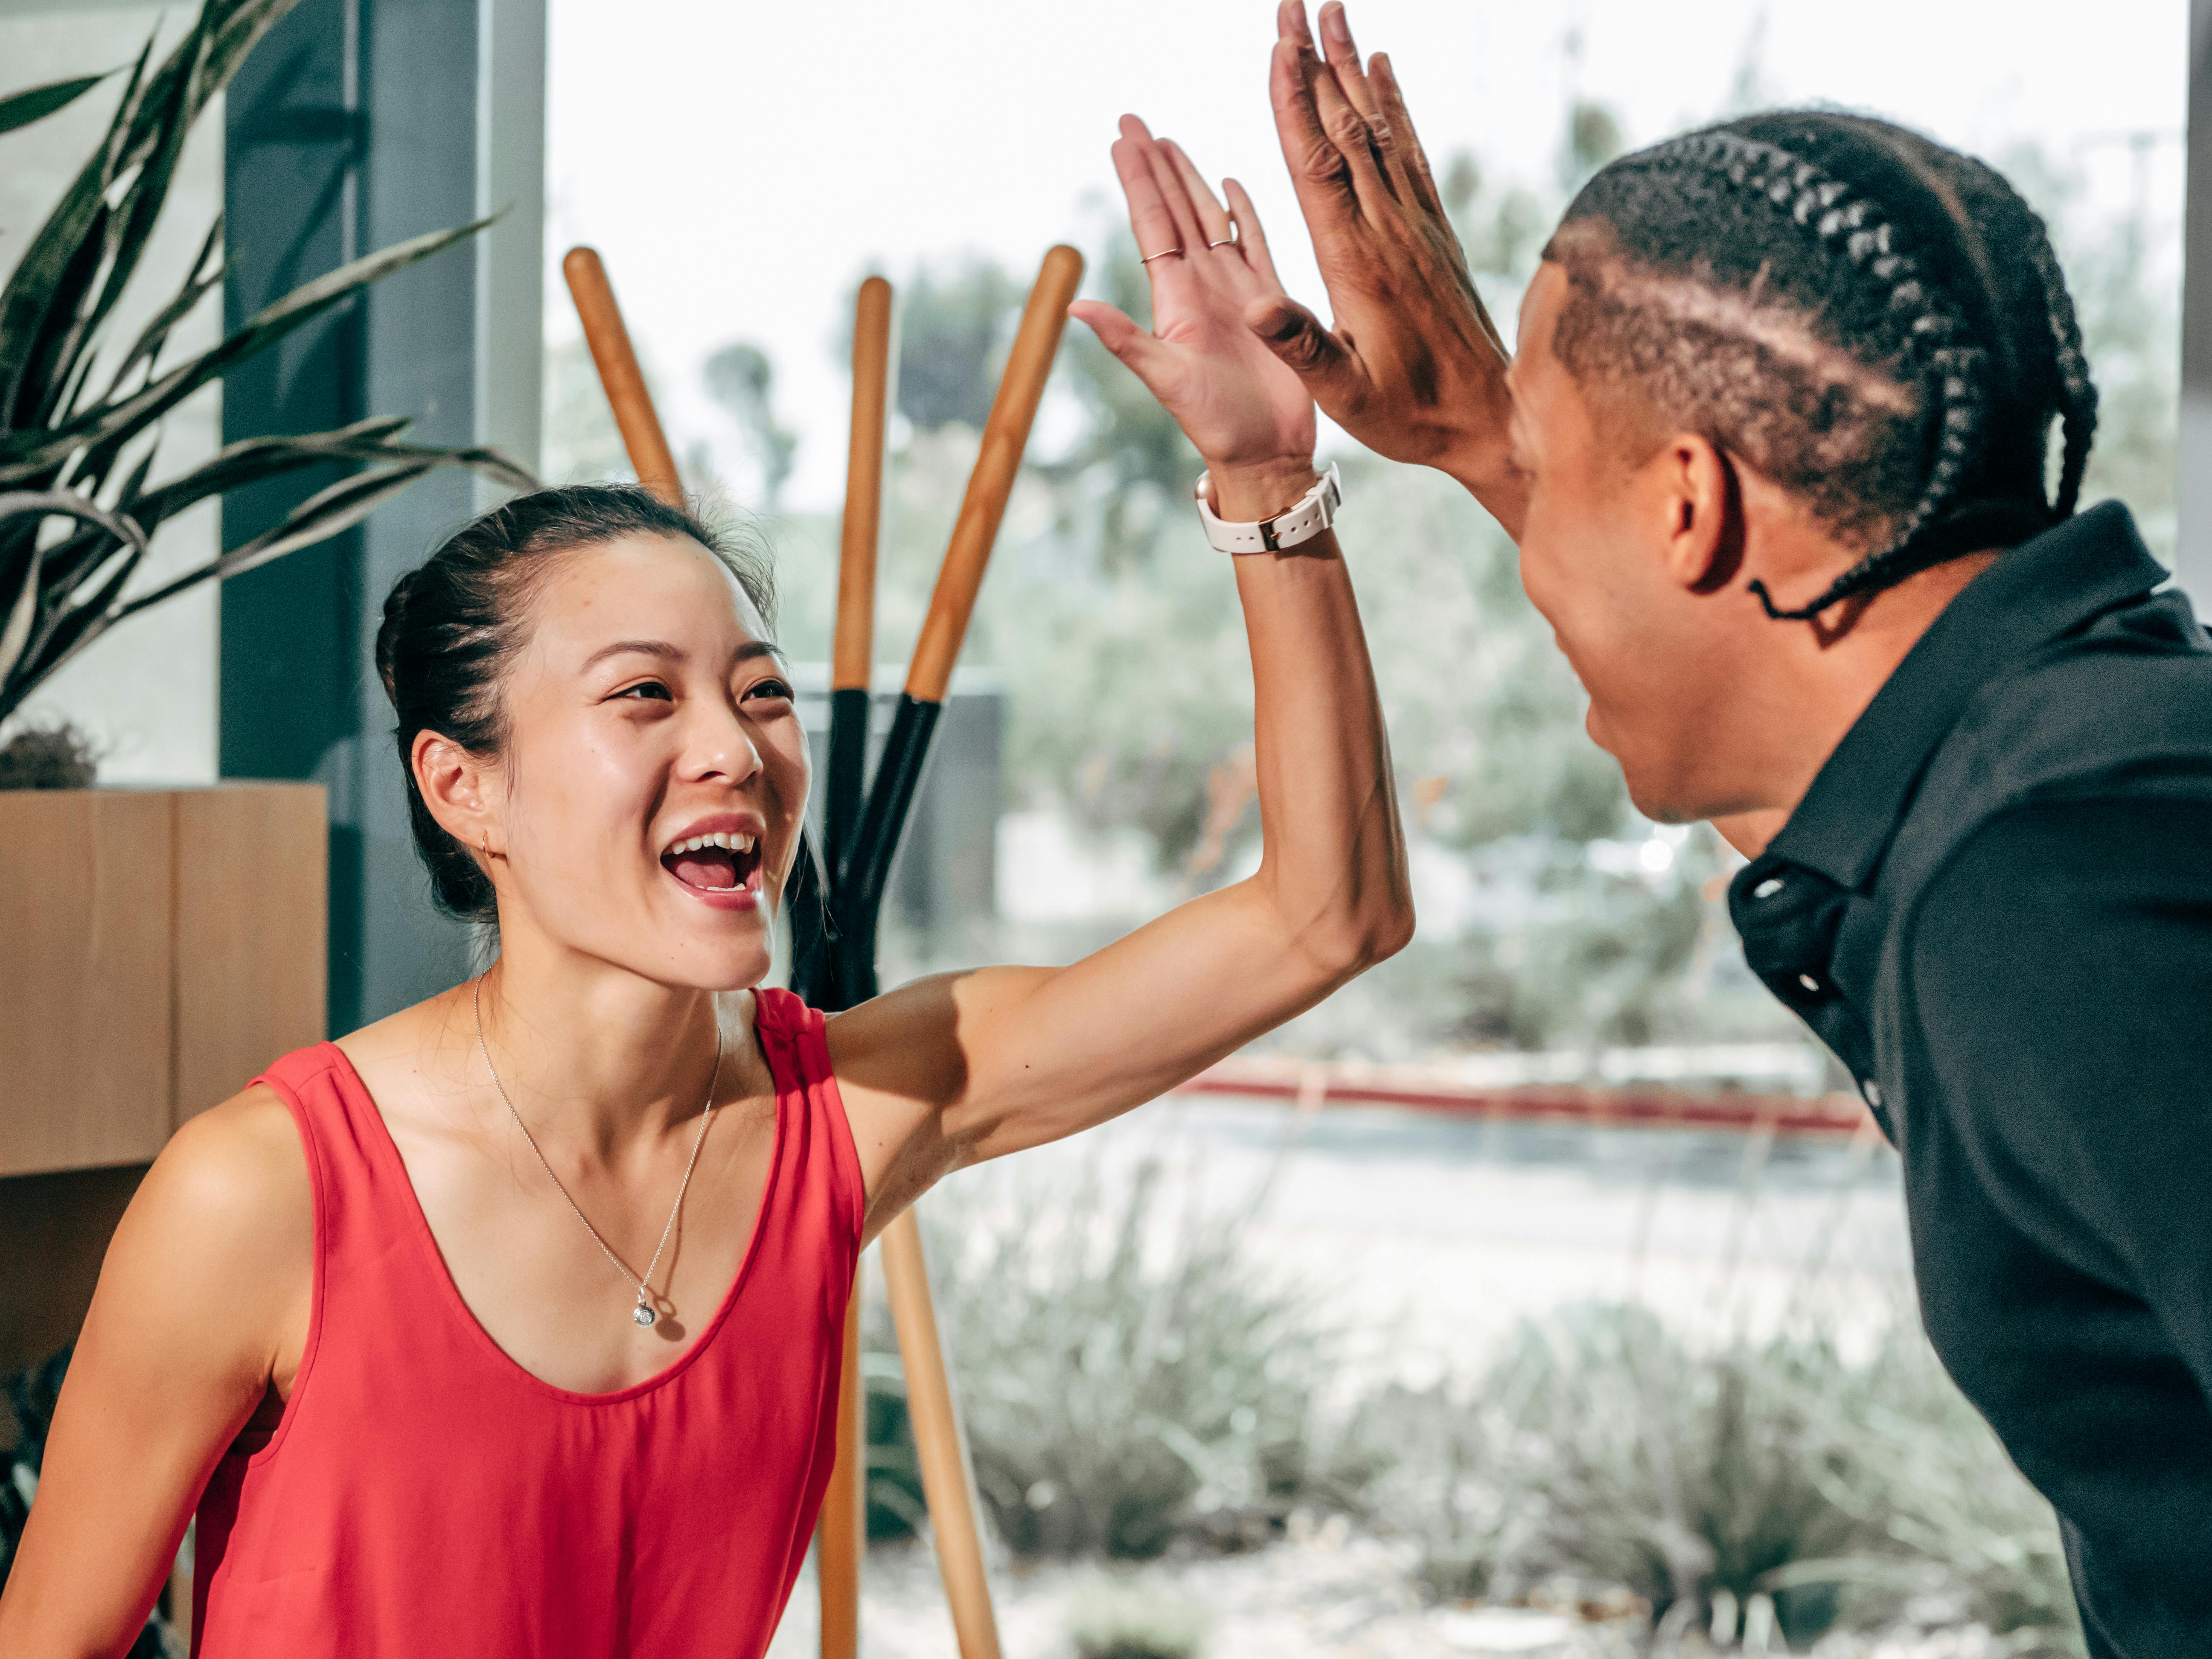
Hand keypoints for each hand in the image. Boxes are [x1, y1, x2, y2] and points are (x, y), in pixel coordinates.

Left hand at [1071, 116, 1319, 520]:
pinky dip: (1242, 214)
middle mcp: (1201, 288)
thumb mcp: (1165, 381)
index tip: (1122, 138)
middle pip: (1175, 211)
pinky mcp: (1270, 302)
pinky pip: (1254, 245)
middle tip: (1135, 121)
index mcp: (1175, 299)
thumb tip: (1074, 308)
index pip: (1152, 224)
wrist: (1266, 454)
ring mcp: (1234, 292)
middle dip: (1156, 166)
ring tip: (1170, 142)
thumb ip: (1125, 340)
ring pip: (1209, 219)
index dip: (1137, 180)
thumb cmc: (1217, 426)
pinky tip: (1229, 185)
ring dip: (1190, 180)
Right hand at [1258, 1, 1525, 532]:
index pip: (1318, 165)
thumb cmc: (1412, 415)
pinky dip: (1393, 105)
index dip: (1296, 103)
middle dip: (1316, 61)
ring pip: (1377, 128)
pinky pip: (1410, 152)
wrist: (1493, 418)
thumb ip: (1303, 348)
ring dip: (1351, 67)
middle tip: (1293, 1)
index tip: (1280, 45)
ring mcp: (1416, 225)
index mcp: (1356, 261)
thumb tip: (1256, 308)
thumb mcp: (1348, 396)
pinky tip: (1382, 70)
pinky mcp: (1435, 231)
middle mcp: (1388, 229)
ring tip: (1333, 11)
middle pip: (1345, 127)